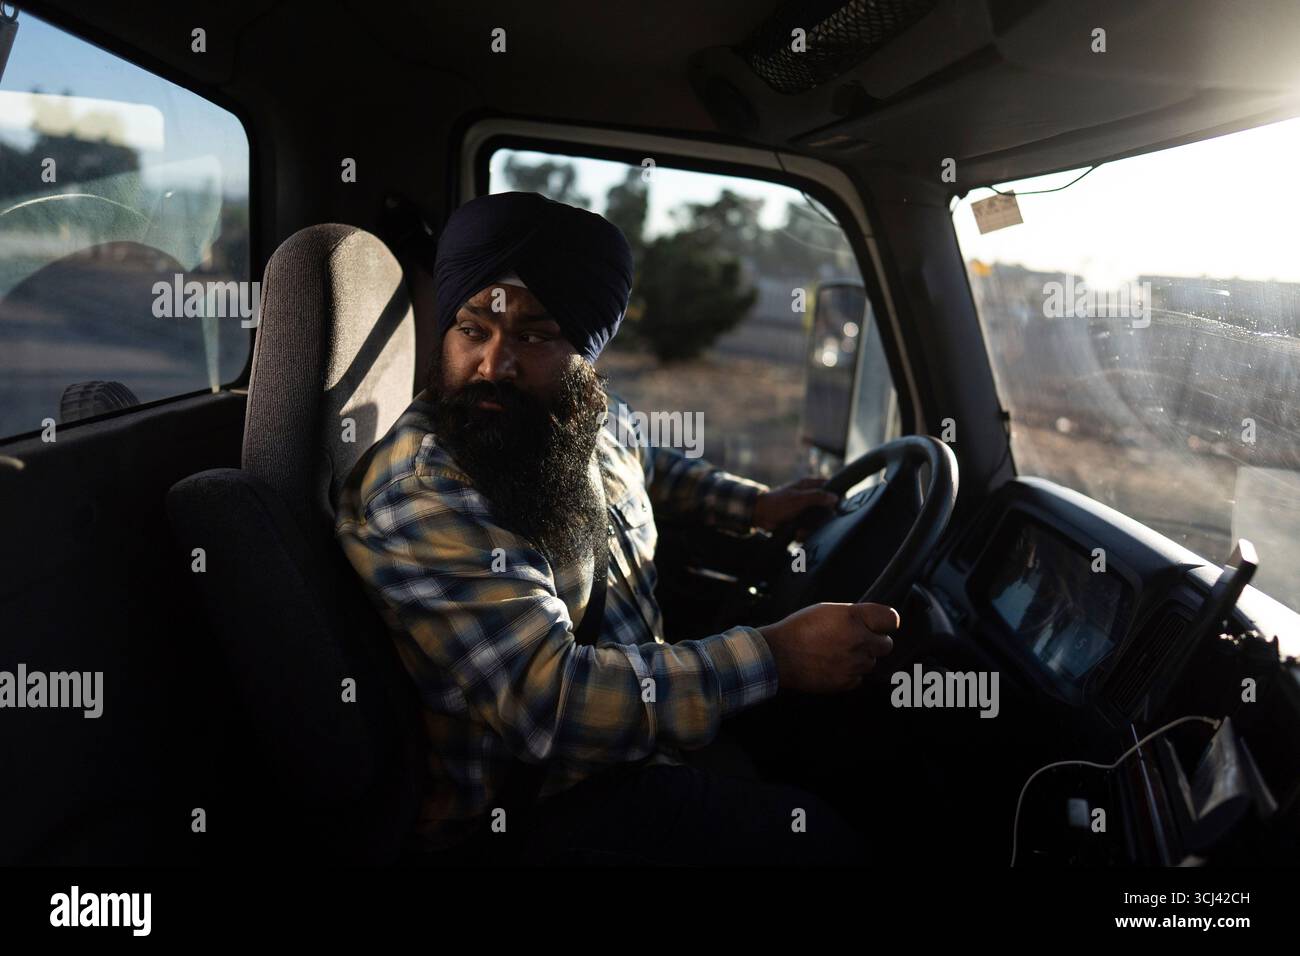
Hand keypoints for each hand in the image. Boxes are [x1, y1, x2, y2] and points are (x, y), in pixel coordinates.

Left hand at [752, 477, 838, 537]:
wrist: (759, 516)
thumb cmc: (777, 503)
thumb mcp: (799, 498)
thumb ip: (817, 497)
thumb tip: (835, 497)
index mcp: (809, 485)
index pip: (830, 487)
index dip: (834, 497)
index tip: (834, 508)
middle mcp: (809, 497)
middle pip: (826, 508)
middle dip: (820, 520)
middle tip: (812, 524)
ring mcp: (805, 509)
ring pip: (818, 521)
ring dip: (810, 529)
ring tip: (800, 531)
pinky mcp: (800, 521)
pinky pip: (808, 529)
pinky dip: (803, 533)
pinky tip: (797, 534)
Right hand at [757, 602, 898, 693]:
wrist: (778, 654)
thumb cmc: (799, 628)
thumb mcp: (827, 609)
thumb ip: (853, 615)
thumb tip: (870, 622)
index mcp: (854, 618)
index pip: (892, 619)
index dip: (885, 622)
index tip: (879, 625)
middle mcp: (859, 640)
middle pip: (886, 644)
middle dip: (874, 642)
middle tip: (855, 639)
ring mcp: (854, 664)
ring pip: (872, 662)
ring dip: (860, 658)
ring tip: (837, 652)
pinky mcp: (846, 682)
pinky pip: (859, 678)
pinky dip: (850, 674)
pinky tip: (832, 665)